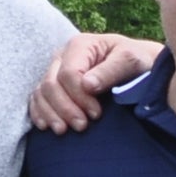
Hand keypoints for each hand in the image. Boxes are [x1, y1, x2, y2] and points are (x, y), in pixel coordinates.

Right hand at [28, 32, 161, 131]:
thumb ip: (111, 71)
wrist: (138, 67)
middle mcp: (63, 55)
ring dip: (51, 114)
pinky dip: (39, 113)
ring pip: (41, 93)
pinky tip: (46, 126)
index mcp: (80, 45)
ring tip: (64, 131)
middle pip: (51, 84)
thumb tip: (87, 86)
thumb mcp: (131, 61)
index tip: (97, 114)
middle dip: (65, 108)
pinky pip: (37, 99)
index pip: (68, 74)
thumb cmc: (137, 61)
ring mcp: (55, 70)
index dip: (79, 97)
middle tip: (82, 126)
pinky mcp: (53, 85)